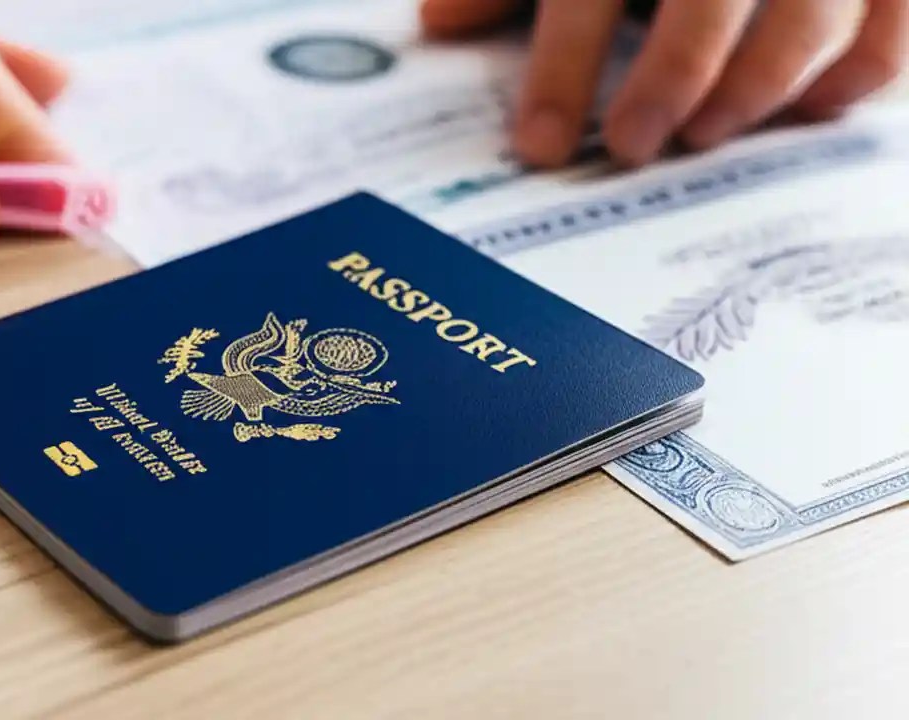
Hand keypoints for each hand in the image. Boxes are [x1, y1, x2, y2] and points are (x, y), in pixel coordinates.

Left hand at [421, 0, 907, 167]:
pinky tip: (809, 112)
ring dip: (762, 85)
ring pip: (815, 10)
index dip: (561, 72)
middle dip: (671, 80)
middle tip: (635, 148)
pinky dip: (859, 74)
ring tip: (708, 135)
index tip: (541, 149)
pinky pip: (894, 27)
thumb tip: (437, 24)